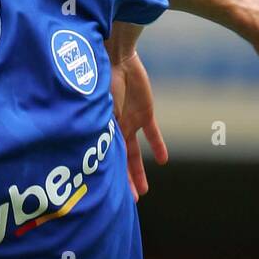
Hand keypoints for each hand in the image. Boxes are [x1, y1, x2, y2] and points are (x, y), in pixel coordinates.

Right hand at [110, 51, 167, 200]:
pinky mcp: (145, 113)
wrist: (116, 57)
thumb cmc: (100, 80)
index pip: (105, 159)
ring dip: (138, 172)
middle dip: (124, 181)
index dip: (109, 177)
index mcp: (100, 129)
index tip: (110, 194)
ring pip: (134, 153)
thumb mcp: (97, 109)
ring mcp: (130, 121)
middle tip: (129, 200)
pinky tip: (163, 161)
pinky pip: (152, 134)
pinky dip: (158, 146)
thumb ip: (99, 130)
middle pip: (120, 161)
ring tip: (143, 191)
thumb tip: (94, 156)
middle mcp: (114, 129)